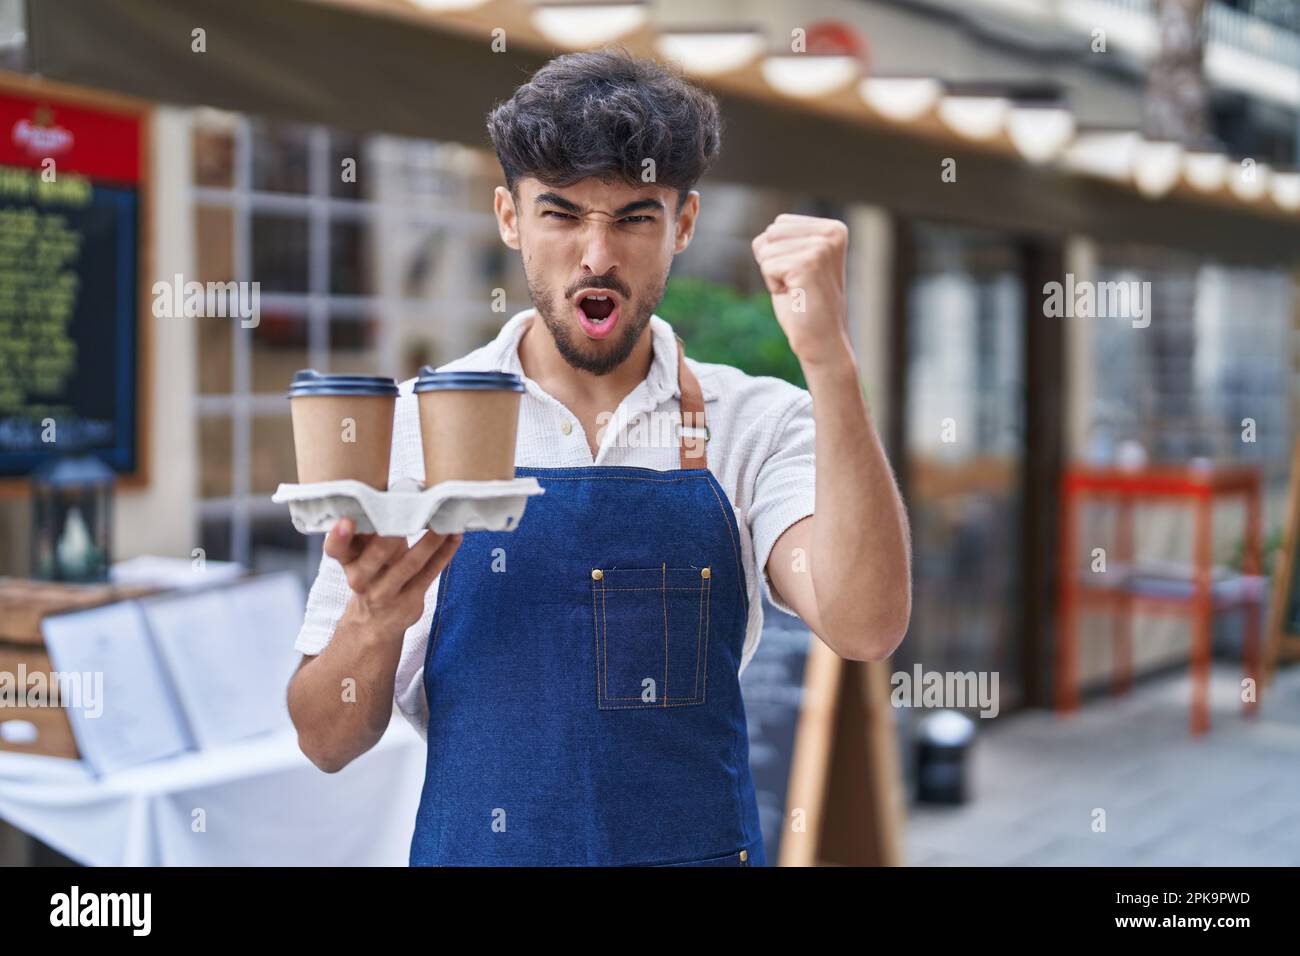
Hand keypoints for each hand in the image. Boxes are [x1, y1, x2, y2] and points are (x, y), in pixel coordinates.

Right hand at [324, 518, 460, 640]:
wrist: (372, 623)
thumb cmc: (372, 574)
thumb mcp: (362, 555)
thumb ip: (373, 529)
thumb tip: (410, 488)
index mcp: (347, 561)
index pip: (335, 549)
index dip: (338, 536)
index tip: (346, 521)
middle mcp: (361, 579)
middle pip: (376, 556)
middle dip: (393, 535)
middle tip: (411, 512)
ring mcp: (386, 592)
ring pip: (409, 564)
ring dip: (430, 541)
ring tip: (445, 522)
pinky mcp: (409, 600)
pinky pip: (429, 574)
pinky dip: (444, 553)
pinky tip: (455, 538)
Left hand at [752, 213, 853, 367]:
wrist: (822, 342)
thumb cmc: (805, 305)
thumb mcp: (794, 262)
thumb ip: (781, 240)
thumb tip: (762, 237)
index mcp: (834, 229)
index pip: (779, 224)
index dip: (780, 254)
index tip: (801, 275)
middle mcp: (831, 233)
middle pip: (771, 232)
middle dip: (774, 262)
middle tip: (797, 285)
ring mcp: (821, 248)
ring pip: (767, 249)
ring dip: (774, 275)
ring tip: (797, 291)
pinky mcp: (807, 264)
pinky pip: (766, 266)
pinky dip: (773, 286)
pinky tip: (795, 296)